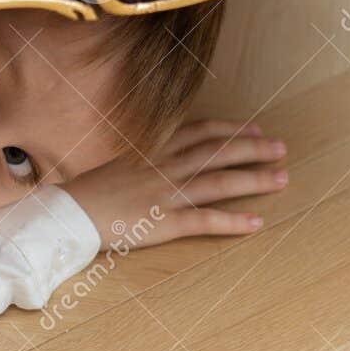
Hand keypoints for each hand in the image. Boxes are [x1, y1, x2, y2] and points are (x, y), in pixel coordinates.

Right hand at [60, 119, 286, 249]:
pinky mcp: (165, 222)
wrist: (67, 213)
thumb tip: (159, 158)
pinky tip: (256, 223)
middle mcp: (165, 167)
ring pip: (220, 182)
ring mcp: (167, 194)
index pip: (200, 132)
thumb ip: (144, 160)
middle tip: (281, 148)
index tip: (254, 127)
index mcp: (153, 151)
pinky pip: (206, 221)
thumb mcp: (118, 165)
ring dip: (254, 179)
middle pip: (218, 152)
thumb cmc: (87, 192)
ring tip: (282, 178)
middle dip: (253, 148)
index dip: (230, 129)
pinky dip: (233, 221)